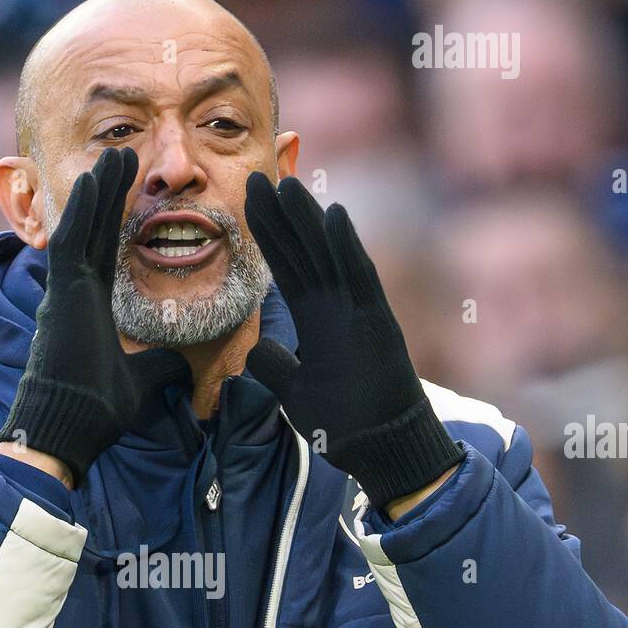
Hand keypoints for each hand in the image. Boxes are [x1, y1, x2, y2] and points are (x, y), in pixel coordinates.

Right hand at [0, 146, 189, 486]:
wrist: (68, 432)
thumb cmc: (96, 413)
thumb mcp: (143, 381)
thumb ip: (161, 366)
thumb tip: (186, 365)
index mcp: (89, 307)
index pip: (106, 251)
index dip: (117, 218)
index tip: (132, 188)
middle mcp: (73, 293)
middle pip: (94, 230)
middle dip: (109, 193)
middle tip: (125, 156)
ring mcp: (64, 292)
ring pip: (81, 228)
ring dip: (98, 192)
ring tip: (115, 156)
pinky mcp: (61, 297)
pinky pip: (70, 244)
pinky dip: (81, 211)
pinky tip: (92, 182)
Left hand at [243, 173, 462, 510]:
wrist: (380, 449)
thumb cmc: (345, 423)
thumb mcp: (295, 393)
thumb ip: (275, 367)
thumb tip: (255, 349)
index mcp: (317, 320)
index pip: (287, 266)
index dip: (268, 234)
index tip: (247, 201)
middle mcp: (337, 307)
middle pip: (304, 251)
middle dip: (280, 216)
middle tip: (257, 177)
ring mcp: (358, 311)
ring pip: (329, 256)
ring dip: (309, 220)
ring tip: (287, 183)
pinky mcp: (377, 322)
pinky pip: (361, 278)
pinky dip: (348, 247)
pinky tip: (336, 215)